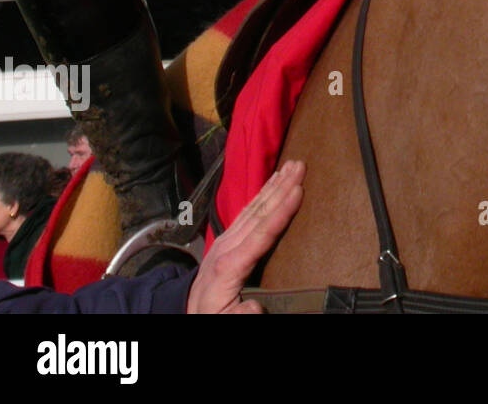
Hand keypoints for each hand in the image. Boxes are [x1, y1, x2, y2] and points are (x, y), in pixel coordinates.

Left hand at [186, 160, 304, 313]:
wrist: (188, 315)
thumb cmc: (211, 317)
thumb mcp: (222, 322)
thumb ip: (239, 316)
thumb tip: (254, 308)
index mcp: (229, 266)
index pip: (260, 234)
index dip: (280, 211)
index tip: (298, 190)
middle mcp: (226, 247)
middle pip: (258, 212)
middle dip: (281, 187)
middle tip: (300, 166)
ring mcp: (225, 241)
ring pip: (253, 207)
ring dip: (274, 186)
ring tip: (291, 166)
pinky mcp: (226, 240)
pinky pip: (247, 212)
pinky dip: (262, 195)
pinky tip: (272, 184)